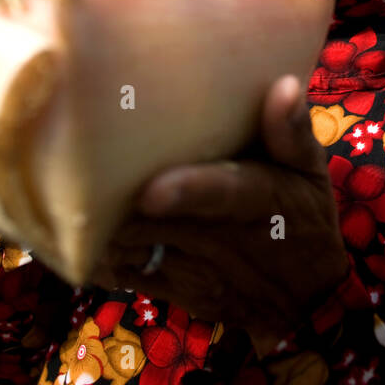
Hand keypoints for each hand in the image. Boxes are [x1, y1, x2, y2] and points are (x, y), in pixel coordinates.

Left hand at [93, 74, 347, 354]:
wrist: (305, 300)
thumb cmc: (303, 218)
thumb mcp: (311, 174)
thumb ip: (293, 132)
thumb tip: (285, 84)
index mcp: (262, 198)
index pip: (225, 193)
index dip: (189, 191)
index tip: (151, 190)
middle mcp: (227, 238)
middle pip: (162, 221)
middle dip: (120, 201)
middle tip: (80, 164)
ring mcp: (198, 270)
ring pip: (139, 249)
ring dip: (105, 226)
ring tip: (73, 192)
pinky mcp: (177, 291)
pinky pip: (131, 274)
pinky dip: (104, 255)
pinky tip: (82, 230)